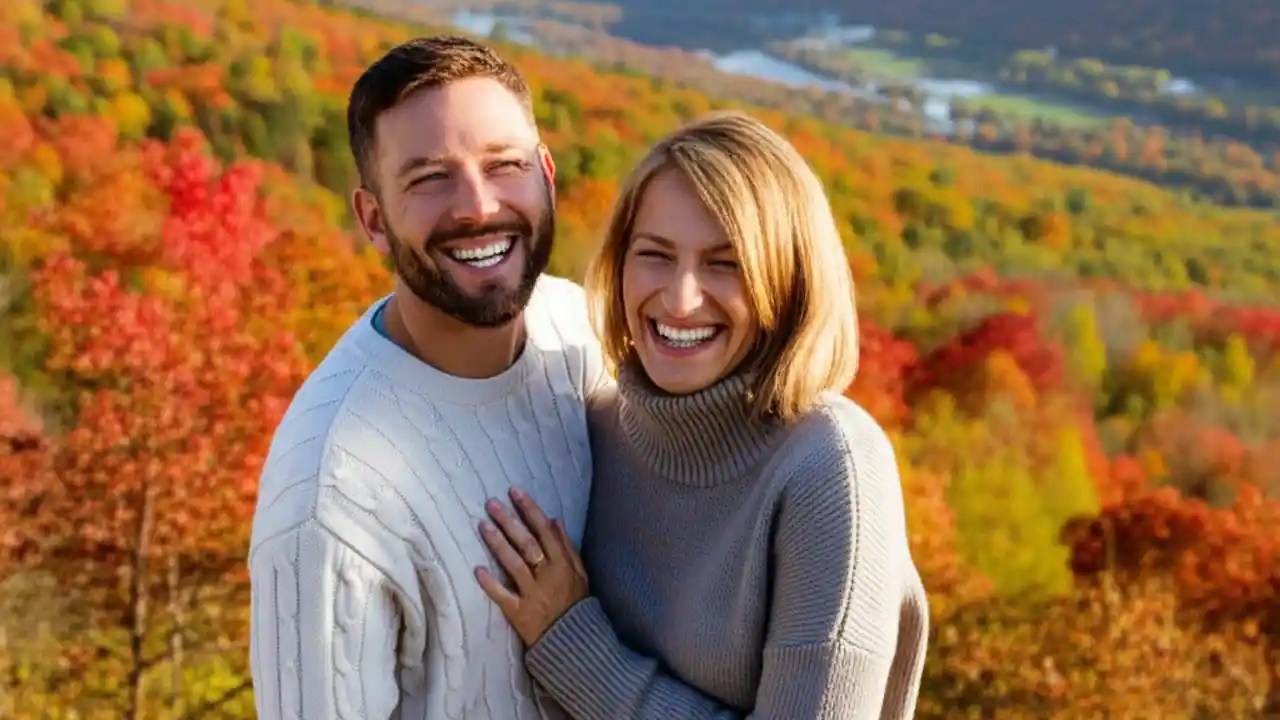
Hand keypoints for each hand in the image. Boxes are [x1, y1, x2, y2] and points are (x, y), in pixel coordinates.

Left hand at [474, 488, 588, 645]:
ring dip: (498, 544)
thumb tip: (554, 519)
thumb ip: (568, 547)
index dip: (530, 510)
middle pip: (527, 543)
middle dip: (509, 521)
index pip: (545, 531)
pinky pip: (504, 596)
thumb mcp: (580, 573)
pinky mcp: (519, 612)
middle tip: (491, 503)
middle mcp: (547, 576)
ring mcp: (533, 594)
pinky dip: (491, 584)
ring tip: (483, 525)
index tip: (515, 492)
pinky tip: (477, 569)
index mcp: (563, 564)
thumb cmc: (575, 603)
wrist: (575, 641)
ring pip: (514, 564)